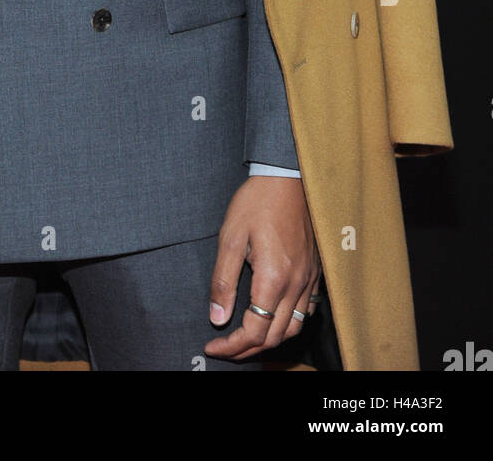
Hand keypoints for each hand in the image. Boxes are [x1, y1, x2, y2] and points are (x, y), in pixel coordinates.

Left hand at [203, 175, 319, 359]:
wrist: (286, 177)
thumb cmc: (256, 202)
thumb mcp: (230, 237)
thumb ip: (223, 281)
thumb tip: (217, 318)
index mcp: (274, 278)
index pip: (254, 331)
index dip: (231, 347)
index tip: (212, 346)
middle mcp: (296, 284)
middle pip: (274, 337)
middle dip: (247, 350)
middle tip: (224, 349)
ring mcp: (309, 279)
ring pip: (293, 329)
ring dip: (269, 341)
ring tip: (245, 341)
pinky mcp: (315, 272)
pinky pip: (306, 311)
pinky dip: (288, 324)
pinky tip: (272, 318)